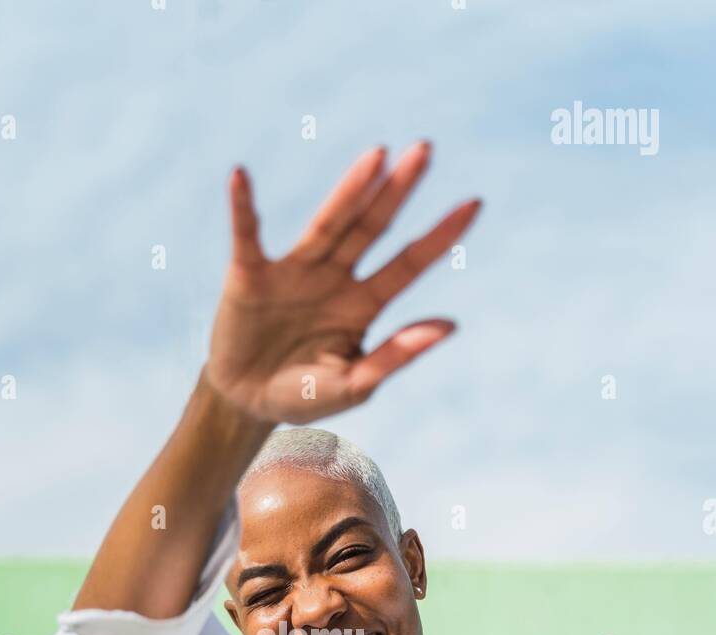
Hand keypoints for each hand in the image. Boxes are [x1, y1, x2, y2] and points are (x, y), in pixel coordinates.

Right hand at [204, 141, 481, 423]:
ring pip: (328, 224)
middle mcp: (334, 277)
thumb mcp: (353, 386)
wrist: (247, 404)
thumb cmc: (303, 396)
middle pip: (372, 227)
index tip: (475, 204)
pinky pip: (246, 235)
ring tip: (378, 156)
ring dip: (351, 190)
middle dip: (397, 191)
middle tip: (426, 150)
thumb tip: (450, 325)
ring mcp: (293, 271)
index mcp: (363, 304)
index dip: (439, 236)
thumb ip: (394, 356)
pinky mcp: (249, 275)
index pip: (408, 262)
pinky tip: (240, 177)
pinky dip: (242, 208)